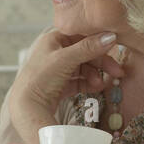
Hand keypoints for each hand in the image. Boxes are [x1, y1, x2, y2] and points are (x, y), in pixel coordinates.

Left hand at [8, 30, 125, 128]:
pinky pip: (79, 80)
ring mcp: (57, 69)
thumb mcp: (65, 59)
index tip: (115, 47)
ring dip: (95, 75)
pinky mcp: (60, 85)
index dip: (98, 41)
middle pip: (85, 53)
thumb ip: (89, 48)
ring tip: (101, 84)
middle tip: (117, 71)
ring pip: (83, 68)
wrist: (27, 108)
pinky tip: (96, 88)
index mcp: (53, 40)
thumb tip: (111, 36)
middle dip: (101, 63)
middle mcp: (55, 52)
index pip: (81, 35)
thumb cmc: (40, 78)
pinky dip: (88, 83)